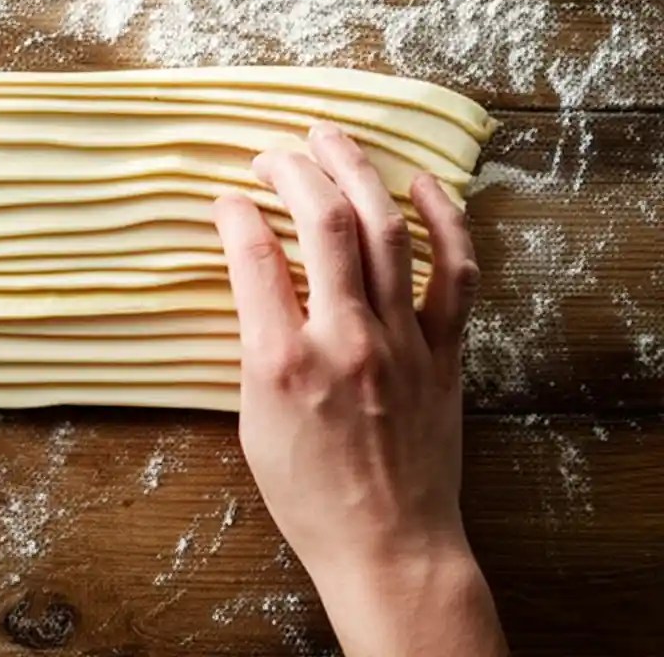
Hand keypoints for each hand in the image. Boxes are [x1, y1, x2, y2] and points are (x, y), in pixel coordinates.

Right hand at [214, 123, 505, 654]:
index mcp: (281, 361)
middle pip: (322, 220)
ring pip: (385, 228)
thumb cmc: (311, 498)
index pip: (253, 254)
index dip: (235, 212)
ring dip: (357, 170)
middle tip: (274, 151)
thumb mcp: (252, 423)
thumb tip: (255, 287)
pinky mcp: (444, 351)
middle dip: (293, 168)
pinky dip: (444, 218)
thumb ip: (254, 347)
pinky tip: (424, 184)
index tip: (228, 199)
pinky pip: (454, 269)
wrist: (388, 545)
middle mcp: (344, 338)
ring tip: (333, 138)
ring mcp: (402, 340)